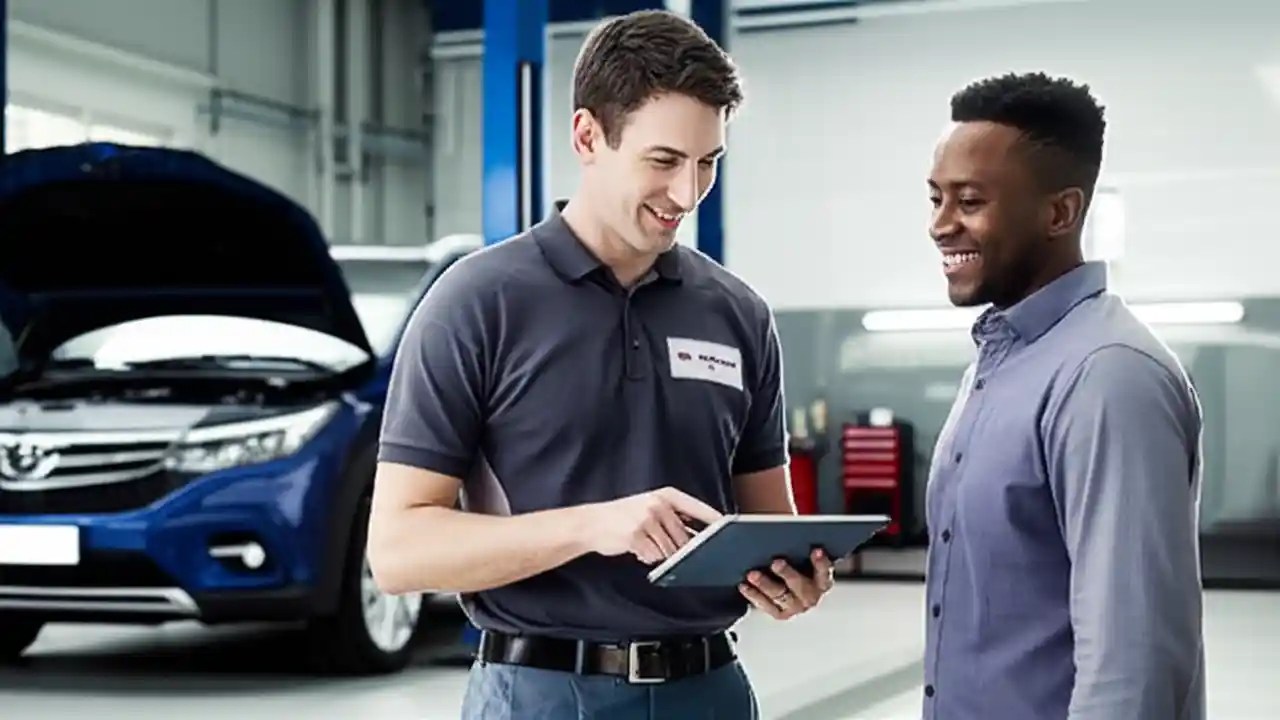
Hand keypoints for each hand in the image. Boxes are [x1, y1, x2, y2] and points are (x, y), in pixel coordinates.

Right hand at [584, 487, 723, 564]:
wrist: (591, 523)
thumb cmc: (623, 517)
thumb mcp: (649, 508)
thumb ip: (673, 518)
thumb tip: (701, 538)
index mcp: (666, 495)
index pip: (698, 509)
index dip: (714, 521)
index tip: (731, 531)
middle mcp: (659, 505)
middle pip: (685, 537)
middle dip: (681, 550)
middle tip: (665, 549)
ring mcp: (647, 520)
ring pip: (670, 550)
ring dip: (660, 553)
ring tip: (644, 543)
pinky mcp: (636, 536)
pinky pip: (653, 556)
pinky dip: (647, 557)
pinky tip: (635, 548)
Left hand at [738, 548, 834, 619]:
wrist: (789, 583)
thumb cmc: (797, 562)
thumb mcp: (801, 553)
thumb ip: (798, 545)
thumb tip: (784, 528)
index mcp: (822, 580)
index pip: (824, 571)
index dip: (821, 562)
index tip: (816, 550)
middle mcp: (811, 596)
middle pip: (799, 585)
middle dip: (787, 573)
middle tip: (776, 562)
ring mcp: (795, 606)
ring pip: (780, 596)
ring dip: (765, 584)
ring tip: (753, 574)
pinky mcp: (780, 613)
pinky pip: (766, 605)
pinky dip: (754, 595)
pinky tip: (744, 585)